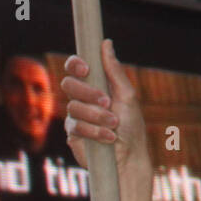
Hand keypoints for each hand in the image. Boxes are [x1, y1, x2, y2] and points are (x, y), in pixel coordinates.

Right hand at [61, 39, 149, 179]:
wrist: (129, 157)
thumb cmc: (131, 126)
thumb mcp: (127, 95)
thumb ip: (114, 71)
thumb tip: (106, 43)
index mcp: (96, 85)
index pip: (75, 68)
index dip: (76, 64)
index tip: (87, 69)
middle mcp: (83, 98)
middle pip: (68, 84)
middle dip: (88, 92)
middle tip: (106, 102)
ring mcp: (76, 116)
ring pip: (72, 106)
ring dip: (96, 115)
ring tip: (113, 124)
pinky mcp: (73, 134)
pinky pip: (74, 125)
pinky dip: (94, 130)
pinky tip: (107, 136)